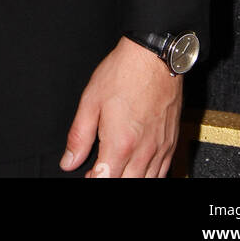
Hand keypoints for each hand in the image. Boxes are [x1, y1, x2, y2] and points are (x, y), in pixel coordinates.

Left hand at [59, 35, 183, 177]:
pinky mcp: (171, 143)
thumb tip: (69, 160)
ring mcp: (159, 149)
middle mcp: (142, 151)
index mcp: (120, 143)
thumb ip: (79, 135)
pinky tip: (139, 168)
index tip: (87, 173)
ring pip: (146, 182)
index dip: (92, 180)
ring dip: (129, 179)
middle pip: (126, 184)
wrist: (154, 57)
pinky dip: (149, 176)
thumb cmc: (124, 73)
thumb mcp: (91, 100)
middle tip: (99, 170)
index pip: (104, 180)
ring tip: (117, 168)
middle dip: (110, 180)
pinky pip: (163, 172)